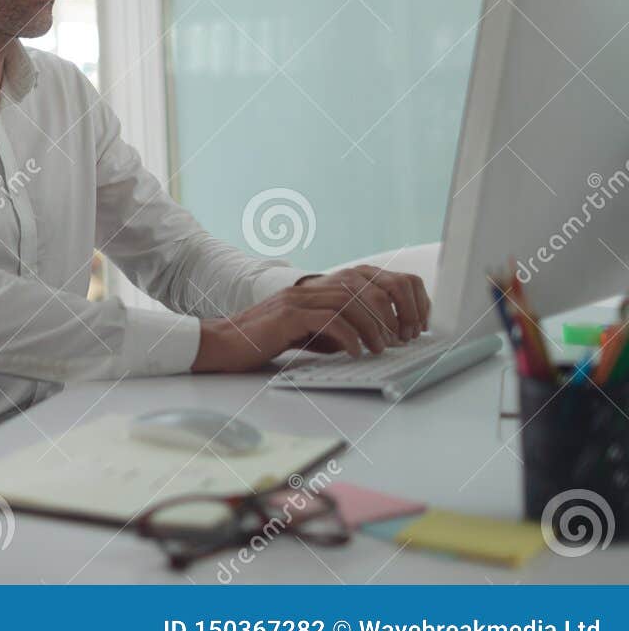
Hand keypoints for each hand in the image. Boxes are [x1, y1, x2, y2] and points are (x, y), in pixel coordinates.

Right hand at [191, 265, 430, 372]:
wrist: (223, 344)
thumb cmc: (265, 340)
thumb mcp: (308, 332)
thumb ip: (336, 329)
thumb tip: (373, 338)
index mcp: (314, 287)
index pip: (364, 278)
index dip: (391, 296)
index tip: (407, 323)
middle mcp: (307, 287)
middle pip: (362, 286)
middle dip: (389, 312)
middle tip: (401, 338)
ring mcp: (296, 299)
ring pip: (349, 300)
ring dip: (373, 326)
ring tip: (382, 348)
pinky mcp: (287, 316)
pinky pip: (328, 320)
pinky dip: (349, 336)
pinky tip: (357, 353)